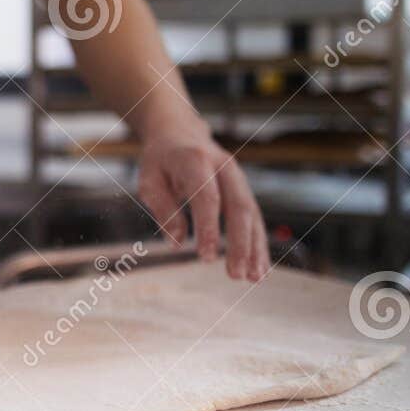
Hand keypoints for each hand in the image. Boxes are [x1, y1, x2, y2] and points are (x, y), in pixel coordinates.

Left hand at [136, 118, 269, 281]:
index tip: (206, 257)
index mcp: (195, 160)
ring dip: (255, 248)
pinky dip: (258, 243)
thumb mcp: (149, 181)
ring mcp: (237, 177)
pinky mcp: (242, 189)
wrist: (179, 132)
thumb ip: (164, 210)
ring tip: (254, 278)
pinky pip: (254, 217)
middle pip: (238, 206)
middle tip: (236, 274)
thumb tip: (177, 242)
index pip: (207, 197)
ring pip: (252, 214)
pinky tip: (259, 267)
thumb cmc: (160, 160)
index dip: (208, 228)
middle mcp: (223, 167)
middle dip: (240, 243)